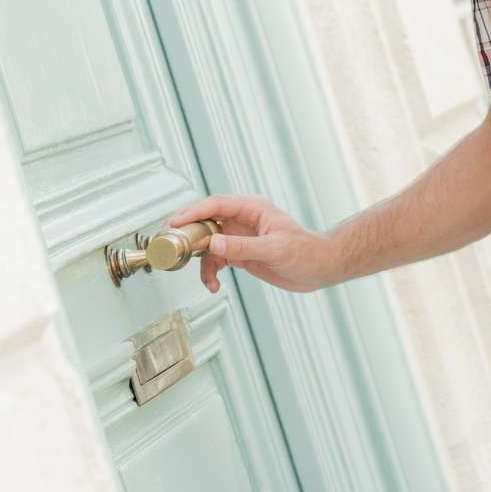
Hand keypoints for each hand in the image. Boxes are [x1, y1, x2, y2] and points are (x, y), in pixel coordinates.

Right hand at [167, 193, 339, 293]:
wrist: (319, 269)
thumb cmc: (305, 252)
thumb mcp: (275, 249)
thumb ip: (243, 246)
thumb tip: (213, 243)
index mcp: (252, 208)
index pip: (216, 205)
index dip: (193, 212)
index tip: (175, 223)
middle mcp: (242, 220)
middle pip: (205, 221)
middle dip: (188, 235)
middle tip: (171, 247)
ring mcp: (239, 236)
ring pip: (207, 243)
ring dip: (201, 261)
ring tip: (206, 279)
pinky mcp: (240, 253)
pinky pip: (216, 260)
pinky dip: (210, 273)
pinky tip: (214, 286)